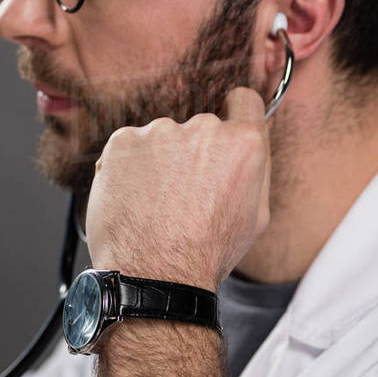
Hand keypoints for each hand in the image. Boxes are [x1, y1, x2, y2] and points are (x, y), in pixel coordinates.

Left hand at [85, 87, 271, 290]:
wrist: (153, 275)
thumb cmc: (204, 253)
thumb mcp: (255, 216)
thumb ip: (254, 170)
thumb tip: (250, 145)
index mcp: (243, 143)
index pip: (242, 102)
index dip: (233, 116)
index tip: (220, 135)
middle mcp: (203, 129)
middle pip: (197, 129)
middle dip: (190, 155)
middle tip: (180, 196)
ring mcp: (160, 132)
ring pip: (159, 140)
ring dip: (156, 163)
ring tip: (153, 206)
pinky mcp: (122, 142)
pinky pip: (127, 149)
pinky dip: (126, 169)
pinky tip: (131, 201)